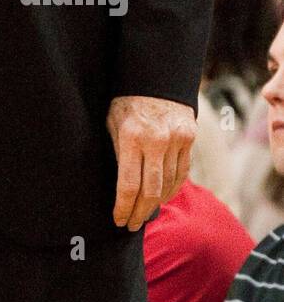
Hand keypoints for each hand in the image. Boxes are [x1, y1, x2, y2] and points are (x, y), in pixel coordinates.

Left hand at [107, 95, 194, 230]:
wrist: (155, 76)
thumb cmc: (125, 100)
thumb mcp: (112, 122)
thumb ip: (118, 151)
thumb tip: (120, 187)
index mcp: (132, 135)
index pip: (129, 183)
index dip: (123, 206)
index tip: (118, 220)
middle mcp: (156, 140)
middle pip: (151, 190)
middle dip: (139, 212)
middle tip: (131, 225)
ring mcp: (176, 139)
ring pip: (168, 184)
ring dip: (155, 203)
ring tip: (144, 214)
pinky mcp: (189, 138)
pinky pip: (181, 172)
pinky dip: (172, 188)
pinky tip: (162, 198)